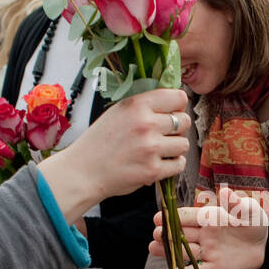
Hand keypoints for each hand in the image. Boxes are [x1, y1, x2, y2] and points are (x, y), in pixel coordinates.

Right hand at [41, 88, 189, 220]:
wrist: (83, 171)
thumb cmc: (99, 142)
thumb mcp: (117, 112)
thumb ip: (143, 105)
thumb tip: (173, 101)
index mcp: (137, 105)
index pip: (179, 97)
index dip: (178, 106)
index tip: (172, 112)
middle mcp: (146, 124)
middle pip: (184, 121)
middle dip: (178, 127)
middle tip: (164, 134)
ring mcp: (151, 148)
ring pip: (184, 144)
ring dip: (175, 148)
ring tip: (159, 150)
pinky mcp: (153, 170)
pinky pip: (179, 164)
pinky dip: (172, 165)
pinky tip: (159, 162)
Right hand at [149, 186, 268, 268]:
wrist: (265, 245)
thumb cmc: (254, 222)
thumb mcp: (249, 210)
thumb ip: (237, 204)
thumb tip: (226, 192)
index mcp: (210, 218)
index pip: (188, 217)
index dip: (173, 217)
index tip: (158, 218)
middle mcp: (205, 235)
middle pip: (181, 234)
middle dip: (166, 234)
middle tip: (155, 235)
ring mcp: (208, 252)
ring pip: (184, 252)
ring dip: (168, 251)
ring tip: (153, 249)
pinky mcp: (215, 268)